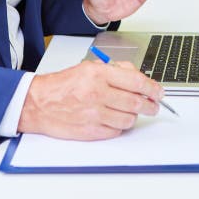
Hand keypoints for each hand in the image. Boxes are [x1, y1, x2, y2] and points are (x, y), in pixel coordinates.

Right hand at [17, 60, 162, 139]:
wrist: (38, 103)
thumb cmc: (63, 85)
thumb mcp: (89, 67)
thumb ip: (116, 70)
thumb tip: (139, 78)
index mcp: (98, 74)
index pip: (136, 82)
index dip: (153, 88)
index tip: (159, 92)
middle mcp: (97, 93)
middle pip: (136, 102)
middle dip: (150, 105)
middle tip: (153, 105)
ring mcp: (94, 114)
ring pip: (129, 119)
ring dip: (134, 116)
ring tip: (130, 111)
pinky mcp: (91, 130)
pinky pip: (116, 131)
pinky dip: (120, 126)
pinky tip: (115, 119)